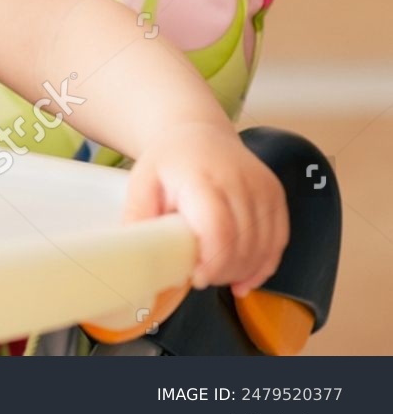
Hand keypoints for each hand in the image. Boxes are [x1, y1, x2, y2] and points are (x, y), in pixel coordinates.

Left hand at [123, 121, 289, 296]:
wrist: (199, 134)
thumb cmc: (169, 161)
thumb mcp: (142, 182)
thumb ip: (138, 217)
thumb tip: (135, 254)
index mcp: (200, 177)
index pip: (217, 227)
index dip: (212, 260)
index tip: (196, 277)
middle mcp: (238, 180)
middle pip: (242, 241)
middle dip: (224, 271)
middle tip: (202, 279)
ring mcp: (262, 187)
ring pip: (264, 245)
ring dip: (243, 270)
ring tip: (218, 277)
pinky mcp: (276, 195)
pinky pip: (279, 239)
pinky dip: (264, 264)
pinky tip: (244, 278)